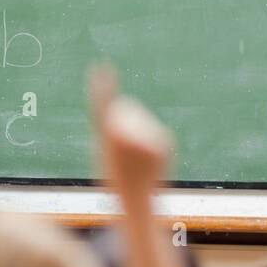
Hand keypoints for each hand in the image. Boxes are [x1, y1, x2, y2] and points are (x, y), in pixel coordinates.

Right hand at [88, 64, 172, 199]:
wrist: (137, 199)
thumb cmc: (114, 175)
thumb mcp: (102, 150)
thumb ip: (110, 125)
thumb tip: (122, 109)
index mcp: (107, 136)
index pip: (104, 104)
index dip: (102, 85)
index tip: (101, 67)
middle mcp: (128, 135)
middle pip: (126, 108)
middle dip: (122, 118)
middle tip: (119, 146)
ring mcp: (148, 138)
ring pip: (141, 118)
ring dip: (137, 130)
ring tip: (134, 156)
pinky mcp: (164, 142)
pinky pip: (154, 129)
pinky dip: (150, 140)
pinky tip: (147, 158)